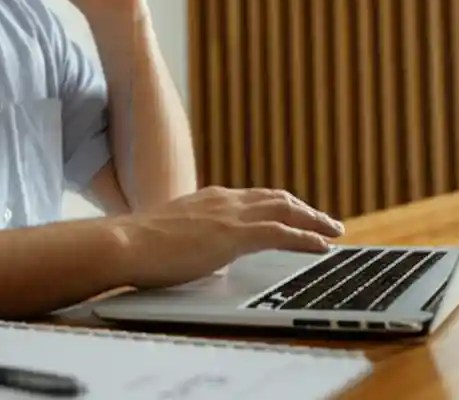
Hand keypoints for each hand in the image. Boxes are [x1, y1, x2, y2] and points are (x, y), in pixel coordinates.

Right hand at [108, 187, 345, 289]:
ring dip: (313, 220)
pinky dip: (306, 238)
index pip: (255, 198)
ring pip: (286, 210)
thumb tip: (207, 260)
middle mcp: (224, 199)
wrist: (125, 243)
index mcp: (209, 199)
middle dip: (305, 209)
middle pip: (277, 198)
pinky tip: (321, 246)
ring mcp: (230, 214)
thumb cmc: (140, 247)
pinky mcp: (234, 234)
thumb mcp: (174, 238)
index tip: (296, 213)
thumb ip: (195, 242)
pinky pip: (282, 232)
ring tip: (333, 231)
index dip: (281, 206)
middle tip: (326, 222)